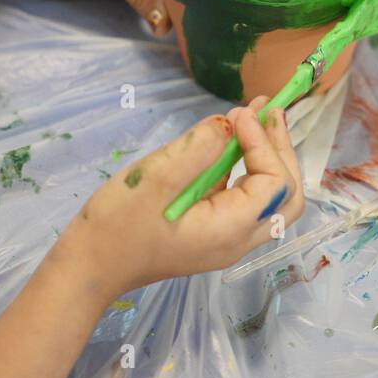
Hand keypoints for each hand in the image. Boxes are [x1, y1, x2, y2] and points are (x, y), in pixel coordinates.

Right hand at [62, 98, 305, 297]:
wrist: (90, 266)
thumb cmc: (118, 224)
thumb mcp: (156, 177)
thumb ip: (199, 148)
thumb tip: (230, 124)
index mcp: (230, 230)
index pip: (274, 182)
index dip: (264, 142)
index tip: (241, 113)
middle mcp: (238, 240)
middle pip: (287, 196)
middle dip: (282, 150)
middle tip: (268, 111)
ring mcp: (227, 240)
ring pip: (271, 200)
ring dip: (270, 158)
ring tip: (258, 118)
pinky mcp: (213, 233)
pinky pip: (246, 200)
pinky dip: (249, 169)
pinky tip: (235, 143)